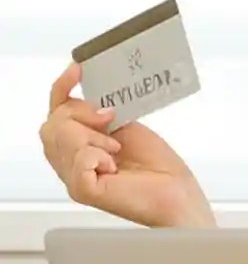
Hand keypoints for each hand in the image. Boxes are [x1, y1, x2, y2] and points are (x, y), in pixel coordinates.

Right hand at [39, 62, 215, 227]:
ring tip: (116, 150)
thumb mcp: (126, 128)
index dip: (62, 88)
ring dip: (94, 137)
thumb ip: (99, 113)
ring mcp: (74, 178)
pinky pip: (78, 159)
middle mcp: (70, 163)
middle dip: (82, 115)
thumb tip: (84, 96)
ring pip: (60, 138)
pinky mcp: (83, 191)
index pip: (55, 112)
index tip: (78, 69)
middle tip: (111, 122)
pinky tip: (113, 167)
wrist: (179, 195)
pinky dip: (97, 155)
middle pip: (52, 124)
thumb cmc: (157, 167)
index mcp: (78, 147)